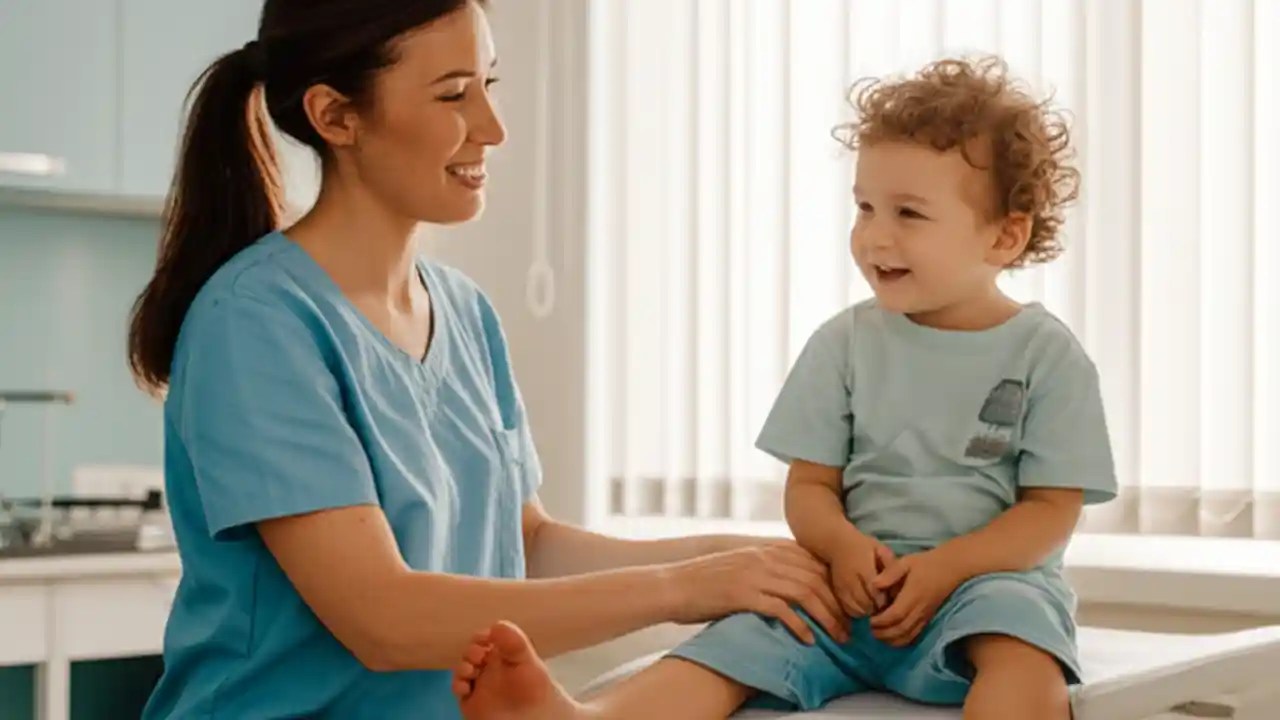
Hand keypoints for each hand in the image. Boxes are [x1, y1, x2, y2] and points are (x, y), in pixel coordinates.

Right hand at [667, 540, 849, 644]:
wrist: (673, 585)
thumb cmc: (707, 579)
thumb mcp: (743, 564)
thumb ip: (769, 566)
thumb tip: (797, 582)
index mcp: (767, 548)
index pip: (815, 562)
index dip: (835, 584)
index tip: (846, 605)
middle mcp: (765, 556)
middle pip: (816, 577)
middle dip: (838, 604)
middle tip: (849, 626)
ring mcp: (755, 573)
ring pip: (806, 592)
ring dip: (827, 617)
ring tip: (838, 636)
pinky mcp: (744, 593)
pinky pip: (782, 609)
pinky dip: (800, 625)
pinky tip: (808, 640)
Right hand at [829, 532, 896, 618]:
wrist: (837, 544)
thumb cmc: (863, 546)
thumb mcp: (880, 549)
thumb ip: (890, 565)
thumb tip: (898, 583)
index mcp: (863, 569)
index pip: (875, 593)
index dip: (884, 600)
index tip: (891, 599)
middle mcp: (851, 580)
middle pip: (866, 604)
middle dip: (877, 609)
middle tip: (885, 606)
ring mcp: (842, 588)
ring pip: (857, 610)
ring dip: (868, 612)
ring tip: (875, 607)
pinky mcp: (838, 593)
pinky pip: (849, 610)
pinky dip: (858, 613)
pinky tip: (864, 607)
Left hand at [868, 549, 963, 646]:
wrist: (950, 569)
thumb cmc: (925, 563)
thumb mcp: (906, 562)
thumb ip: (890, 573)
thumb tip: (873, 584)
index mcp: (913, 595)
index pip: (896, 614)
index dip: (881, 621)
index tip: (869, 619)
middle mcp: (920, 609)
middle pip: (900, 629)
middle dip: (883, 633)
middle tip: (869, 629)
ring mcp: (925, 616)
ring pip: (907, 636)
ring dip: (891, 640)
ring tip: (877, 634)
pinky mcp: (927, 620)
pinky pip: (914, 636)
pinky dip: (901, 641)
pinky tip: (890, 637)